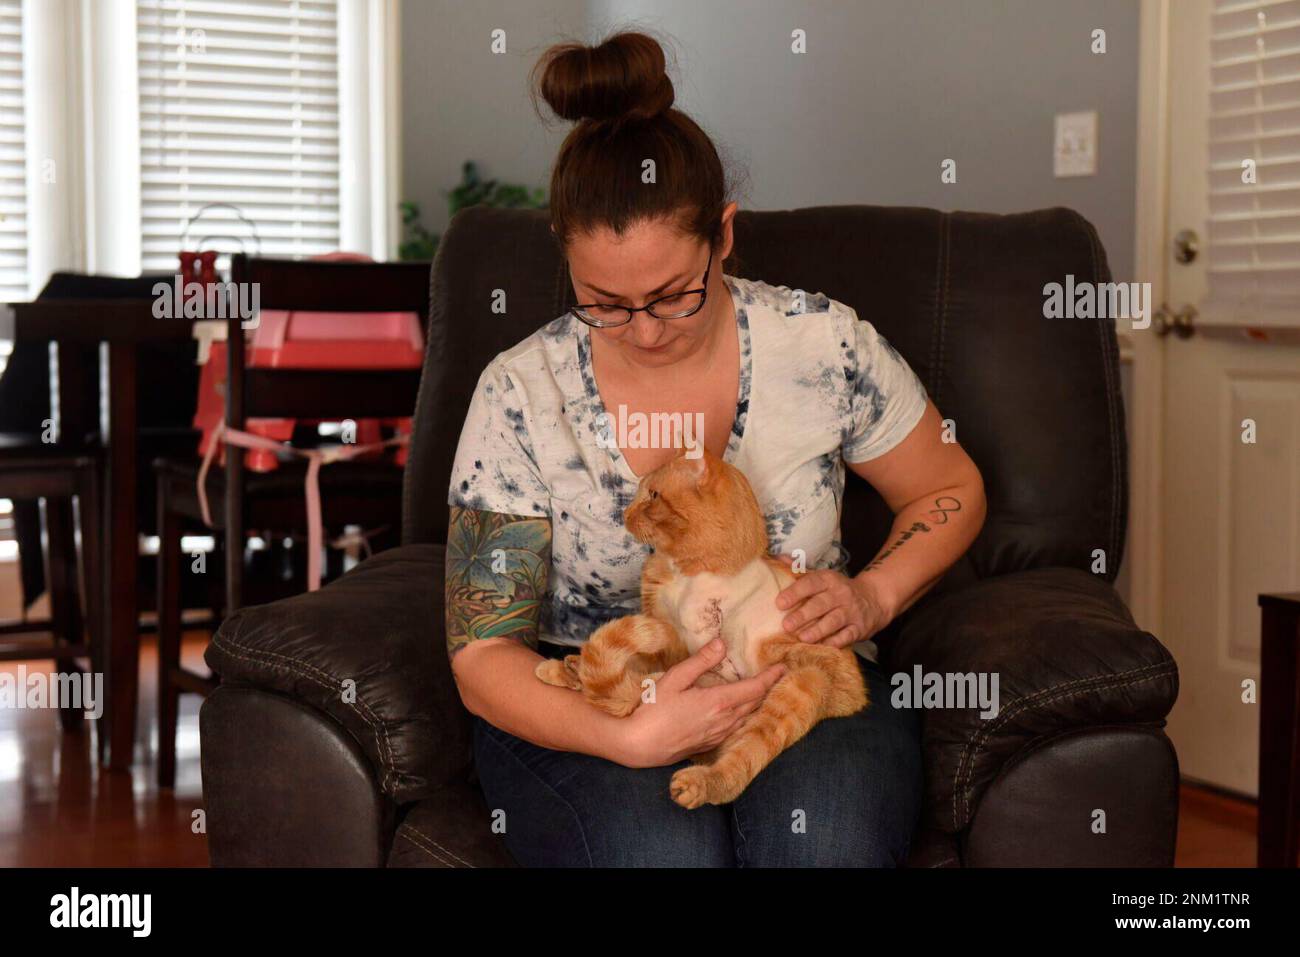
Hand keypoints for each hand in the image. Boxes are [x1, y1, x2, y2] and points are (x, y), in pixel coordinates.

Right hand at [615, 638, 785, 767]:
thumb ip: (701, 661)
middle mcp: (725, 721)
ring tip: (762, 689)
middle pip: (755, 703)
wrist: (640, 745)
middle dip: (768, 688)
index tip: (783, 666)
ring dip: (757, 702)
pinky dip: (745, 715)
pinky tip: (740, 710)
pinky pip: (736, 727)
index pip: (755, 688)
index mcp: (719, 702)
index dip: (771, 677)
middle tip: (777, 675)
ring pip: (747, 716)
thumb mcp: (675, 678)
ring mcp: (718, 735)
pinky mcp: (710, 744)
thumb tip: (722, 644)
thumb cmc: (654, 709)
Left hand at [774, 563, 892, 647]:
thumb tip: (778, 558)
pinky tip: (821, 647)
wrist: (875, 598)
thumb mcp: (823, 577)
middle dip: (803, 615)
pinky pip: (847, 636)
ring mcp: (851, 612)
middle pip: (820, 604)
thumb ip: (800, 571)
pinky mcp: (859, 628)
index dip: (795, 592)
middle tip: (786, 625)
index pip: (811, 583)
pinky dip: (834, 642)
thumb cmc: (839, 590)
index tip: (779, 603)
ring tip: (802, 638)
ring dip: (818, 630)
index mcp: (829, 580)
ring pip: (834, 621)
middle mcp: (841, 594)